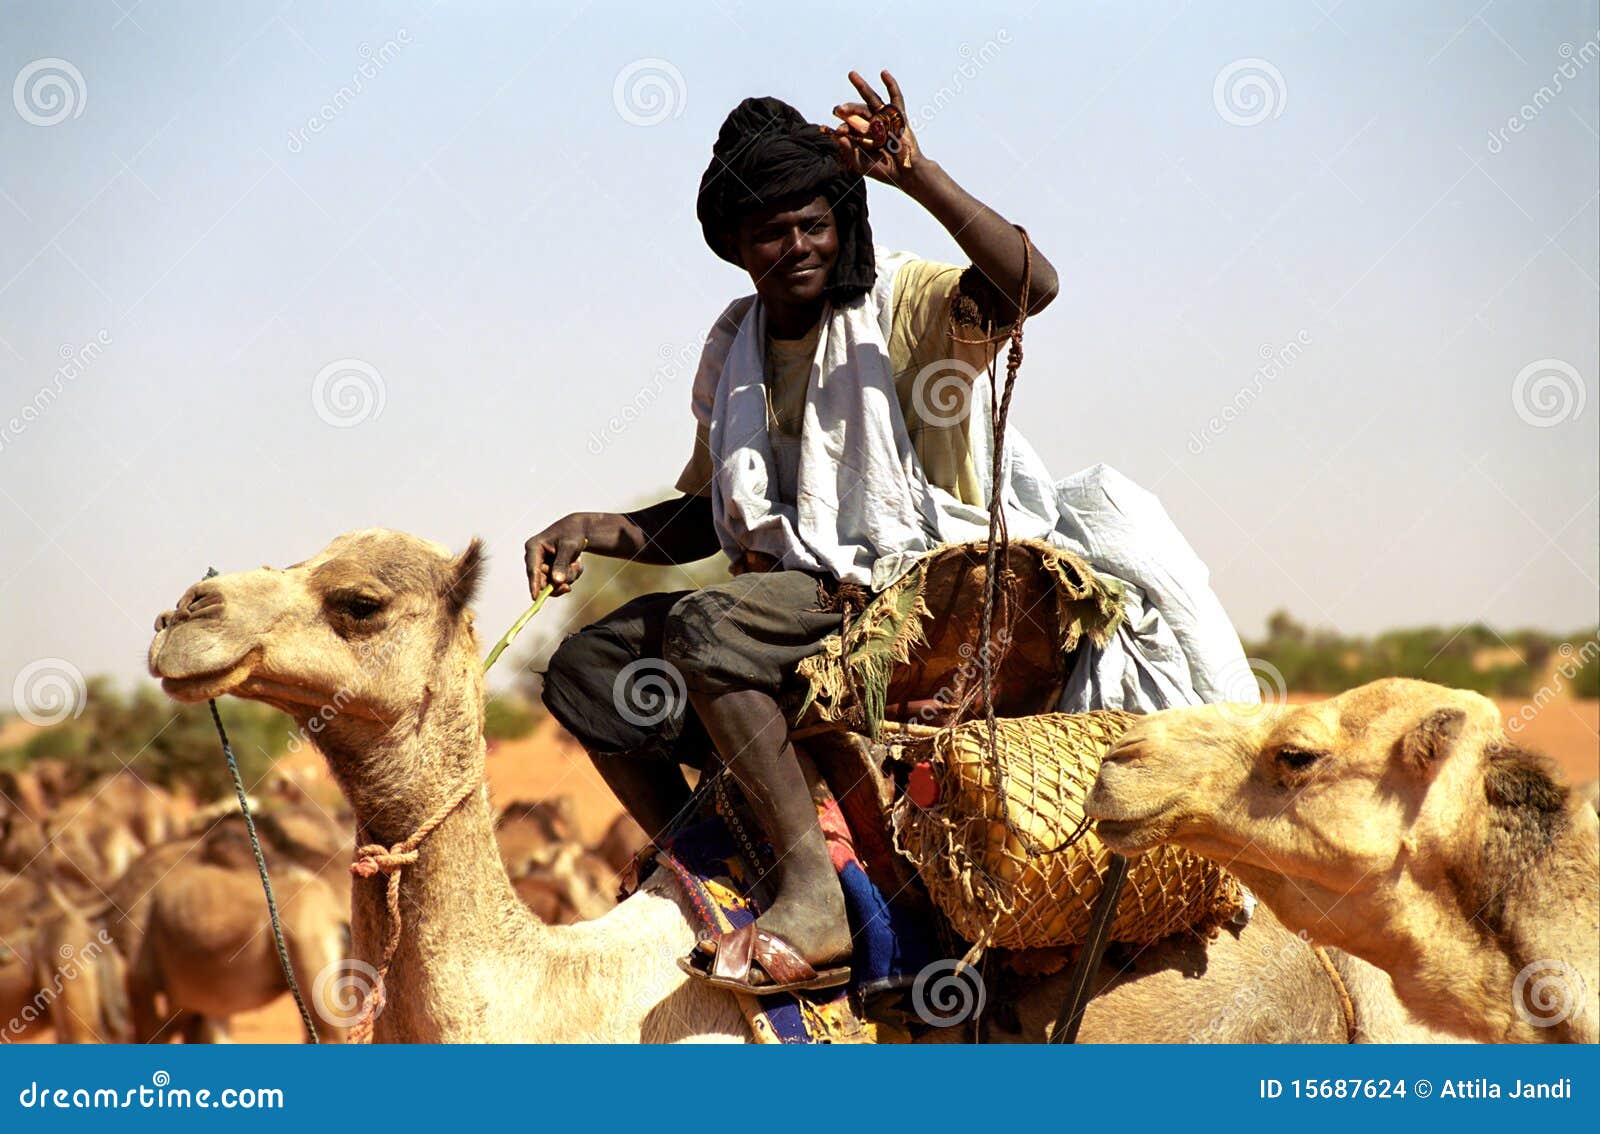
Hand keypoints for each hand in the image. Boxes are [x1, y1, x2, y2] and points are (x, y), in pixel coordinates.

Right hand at [524, 516, 588, 598]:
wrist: (579, 530)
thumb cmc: (572, 534)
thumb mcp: (569, 547)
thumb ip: (562, 563)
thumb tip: (556, 581)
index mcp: (533, 548)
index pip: (533, 569)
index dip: (534, 584)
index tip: (535, 597)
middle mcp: (534, 558)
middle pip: (542, 581)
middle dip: (558, 582)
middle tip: (568, 587)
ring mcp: (542, 565)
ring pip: (553, 583)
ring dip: (568, 577)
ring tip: (576, 564)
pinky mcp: (551, 571)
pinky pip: (560, 582)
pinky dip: (571, 576)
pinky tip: (576, 564)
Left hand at [832, 70, 924, 186]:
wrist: (904, 174)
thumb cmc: (883, 171)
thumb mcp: (861, 164)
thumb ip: (849, 151)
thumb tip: (837, 136)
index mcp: (862, 135)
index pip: (848, 126)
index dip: (840, 128)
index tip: (832, 131)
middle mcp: (873, 124)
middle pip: (858, 110)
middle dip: (847, 109)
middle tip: (837, 110)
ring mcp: (886, 119)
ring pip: (872, 100)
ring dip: (862, 86)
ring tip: (851, 75)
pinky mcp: (899, 116)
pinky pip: (896, 98)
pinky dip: (891, 85)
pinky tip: (883, 73)